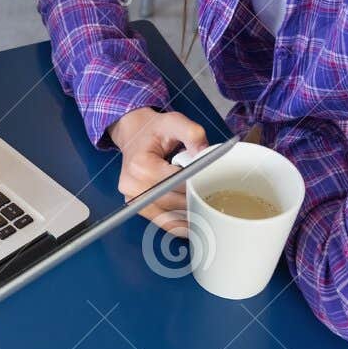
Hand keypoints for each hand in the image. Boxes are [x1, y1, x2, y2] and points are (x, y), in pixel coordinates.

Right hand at [108, 107, 207, 232]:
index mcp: (140, 164)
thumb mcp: (174, 121)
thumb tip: (205, 153)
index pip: (174, 183)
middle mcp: (132, 184)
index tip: (213, 189)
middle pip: (171, 202)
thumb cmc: (153, 130)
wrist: (132, 134)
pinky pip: (158, 220)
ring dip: (186, 220)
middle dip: (194, 203)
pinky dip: (175, 224)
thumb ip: (193, 134)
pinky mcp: (135, 204)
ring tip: (207, 221)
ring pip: (165, 216)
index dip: (195, 187)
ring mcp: (132, 196)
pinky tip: (191, 227)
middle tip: (215, 206)